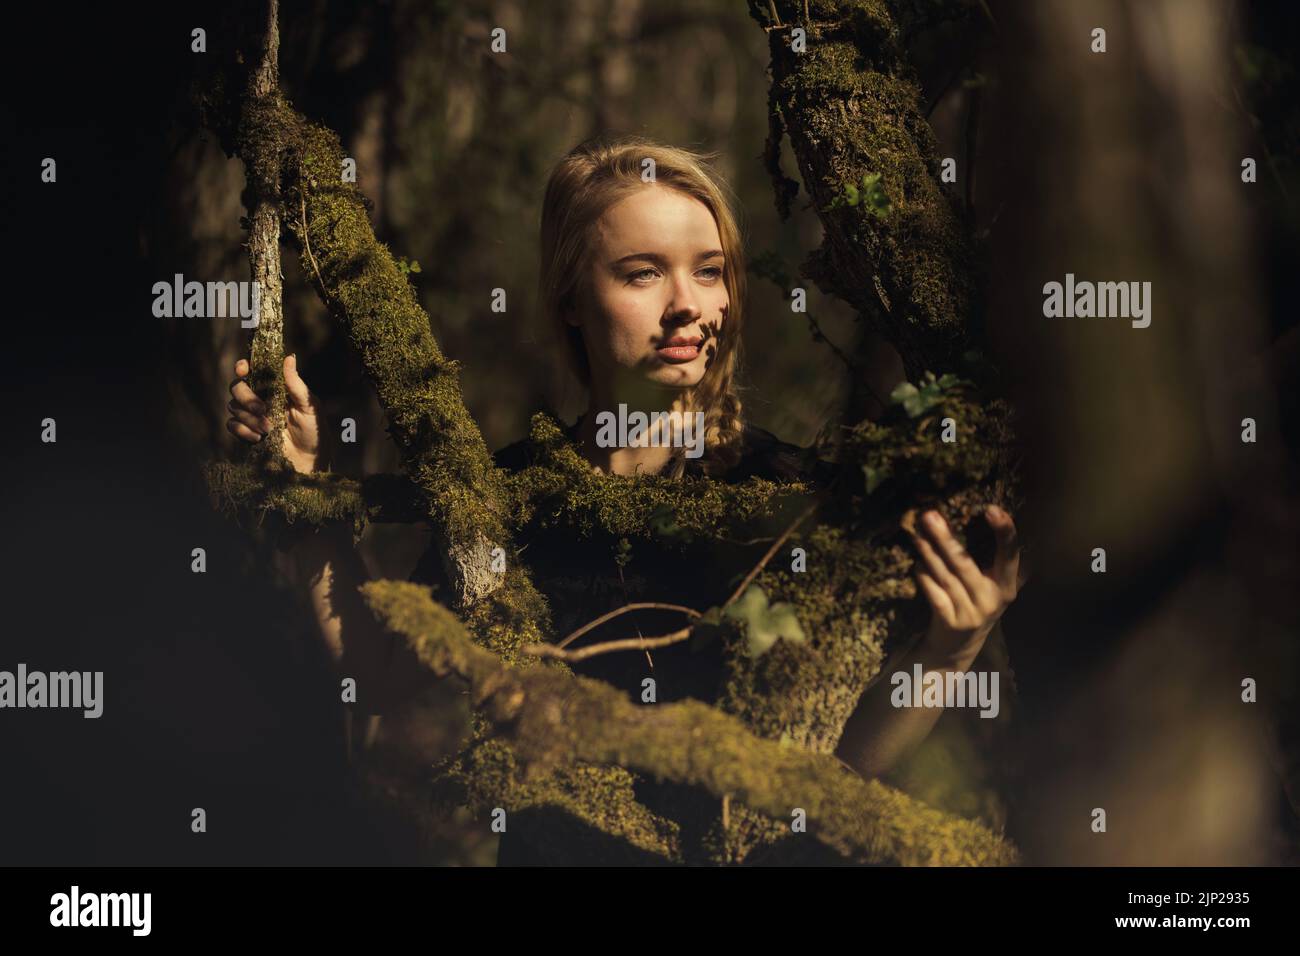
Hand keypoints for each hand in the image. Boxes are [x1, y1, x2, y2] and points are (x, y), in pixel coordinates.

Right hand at [226, 354, 324, 474]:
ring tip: (269, 429)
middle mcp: (259, 397)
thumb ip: (295, 384)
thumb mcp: (309, 405)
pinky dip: (243, 430)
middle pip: (237, 387)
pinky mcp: (246, 431)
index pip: (252, 370)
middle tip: (263, 409)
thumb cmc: (313, 429)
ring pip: (233, 406)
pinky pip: (232, 425)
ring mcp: (250, 415)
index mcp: (274, 386)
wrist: (309, 458)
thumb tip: (289, 357)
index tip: (243, 369)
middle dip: (246, 397)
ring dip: (249, 418)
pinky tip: (259, 438)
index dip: (242, 367)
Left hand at [910, 505, 1023, 661]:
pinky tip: (917, 564)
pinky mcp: (949, 622)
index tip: (992, 509)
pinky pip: (934, 593)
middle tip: (930, 515)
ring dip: (929, 553)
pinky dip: (924, 577)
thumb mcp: (996, 586)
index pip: (1011, 554)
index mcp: (1007, 586)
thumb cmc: (976, 604)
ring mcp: (970, 612)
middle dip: (946, 538)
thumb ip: (1002, 560)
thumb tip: (999, 515)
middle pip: (965, 563)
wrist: (957, 648)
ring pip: (946, 576)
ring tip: (917, 533)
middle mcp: (991, 599)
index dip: (1005, 531)